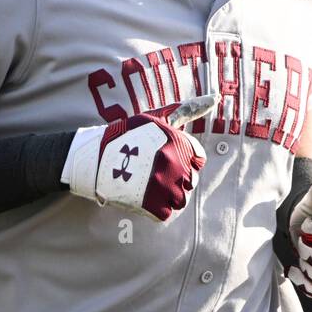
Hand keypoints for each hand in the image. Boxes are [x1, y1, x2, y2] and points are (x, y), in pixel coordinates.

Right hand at [63, 94, 216, 221]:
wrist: (95, 158)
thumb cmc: (128, 135)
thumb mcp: (157, 117)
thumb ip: (187, 109)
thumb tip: (215, 97)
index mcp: (178, 142)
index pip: (199, 160)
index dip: (184, 159)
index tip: (165, 157)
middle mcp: (174, 164)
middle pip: (191, 181)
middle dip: (176, 178)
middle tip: (154, 172)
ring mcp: (164, 186)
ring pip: (180, 199)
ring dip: (168, 195)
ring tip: (149, 185)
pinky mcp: (152, 205)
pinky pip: (166, 213)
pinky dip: (156, 208)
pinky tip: (143, 196)